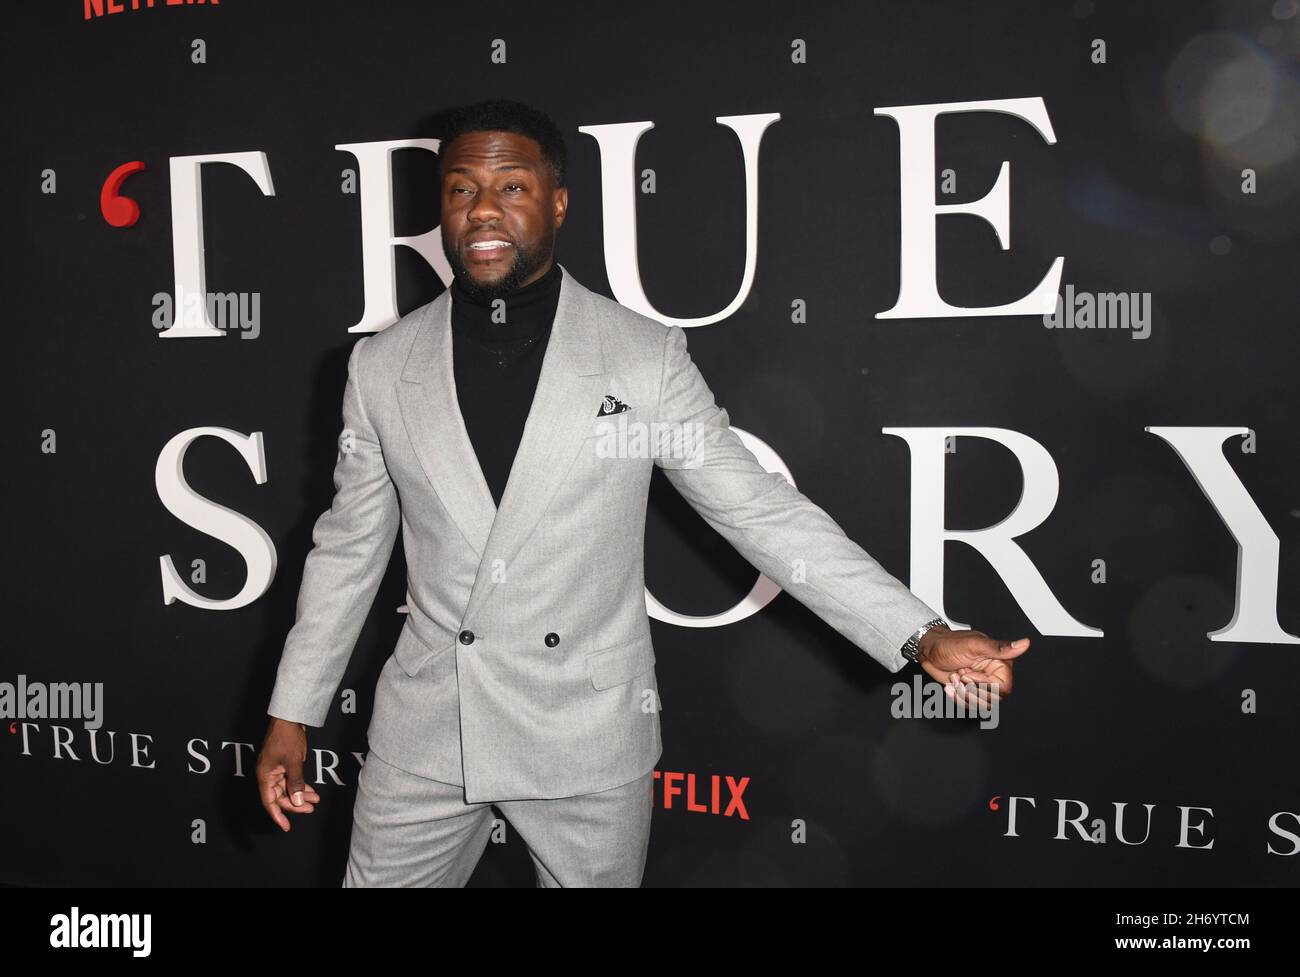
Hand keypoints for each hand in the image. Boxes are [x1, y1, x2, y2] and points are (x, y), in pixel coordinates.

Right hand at [255, 717, 320, 831]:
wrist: (289, 718)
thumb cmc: (287, 738)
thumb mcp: (294, 762)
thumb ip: (295, 783)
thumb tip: (296, 802)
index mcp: (265, 775)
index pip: (269, 802)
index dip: (277, 815)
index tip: (286, 827)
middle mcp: (268, 774)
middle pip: (280, 796)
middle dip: (295, 804)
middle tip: (311, 808)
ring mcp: (276, 769)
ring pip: (287, 788)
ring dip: (300, 795)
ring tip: (315, 800)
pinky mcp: (283, 764)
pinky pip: (290, 780)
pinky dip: (300, 786)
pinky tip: (310, 790)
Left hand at [917, 626, 1030, 710]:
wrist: (929, 651)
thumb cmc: (949, 644)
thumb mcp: (974, 644)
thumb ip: (1000, 648)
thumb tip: (1024, 643)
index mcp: (999, 663)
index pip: (1004, 687)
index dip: (985, 685)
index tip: (968, 675)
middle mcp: (993, 676)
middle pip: (994, 699)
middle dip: (972, 691)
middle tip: (960, 676)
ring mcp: (981, 685)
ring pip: (983, 705)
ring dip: (964, 695)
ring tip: (955, 679)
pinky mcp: (970, 693)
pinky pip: (971, 707)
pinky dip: (958, 699)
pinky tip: (950, 686)